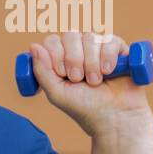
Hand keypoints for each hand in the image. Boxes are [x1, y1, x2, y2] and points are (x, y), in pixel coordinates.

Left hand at [28, 31, 152, 137]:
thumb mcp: (56, 93)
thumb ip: (42, 71)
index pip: (52, 41)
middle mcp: (80, 50)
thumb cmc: (86, 108)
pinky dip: (107, 57)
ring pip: (90, 38)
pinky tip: (109, 73)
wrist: (115, 118)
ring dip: (91, 63)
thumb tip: (34, 46)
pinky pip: (109, 40)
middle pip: (70, 35)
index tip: (62, 73)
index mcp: (62, 59)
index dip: (56, 55)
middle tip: (79, 79)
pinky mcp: (119, 49)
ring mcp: (99, 48)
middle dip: (73, 59)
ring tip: (96, 81)